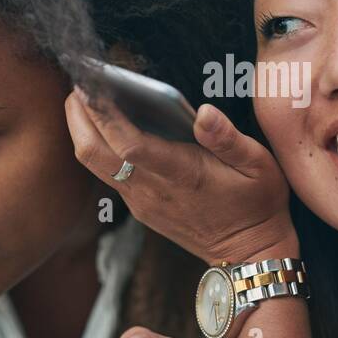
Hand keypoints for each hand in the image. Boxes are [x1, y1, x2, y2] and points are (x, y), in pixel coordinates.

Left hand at [65, 89, 295, 264]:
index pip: (128, 144)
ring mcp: (140, 201)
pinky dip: (97, 144)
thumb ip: (229, 138)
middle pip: (92, 152)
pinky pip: (106, 172)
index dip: (104, 113)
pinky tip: (105, 123)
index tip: (92, 83)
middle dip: (78, 115)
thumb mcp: (260, 166)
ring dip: (81, 129)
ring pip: (92, 162)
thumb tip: (203, 111)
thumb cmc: (258, 204)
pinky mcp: (139, 206)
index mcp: (181, 174)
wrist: (249, 254)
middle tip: (79, 82)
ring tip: (84, 97)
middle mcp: (151, 190)